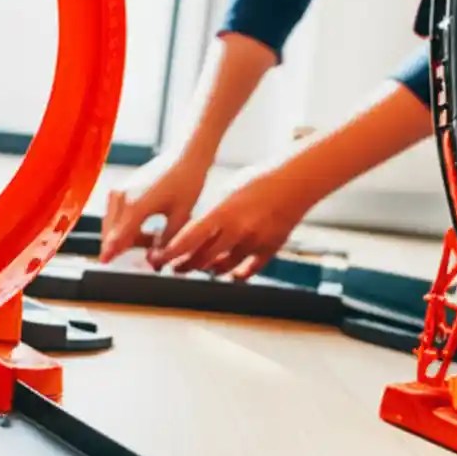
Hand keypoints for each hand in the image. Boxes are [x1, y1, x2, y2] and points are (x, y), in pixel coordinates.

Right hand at [100, 152, 209, 262]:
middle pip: (111, 232)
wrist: (186, 157)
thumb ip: (165, 242)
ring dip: (126, 237)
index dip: (110, 251)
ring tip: (152, 241)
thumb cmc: (187, 183)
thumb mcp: (181, 217)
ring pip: (112, 224)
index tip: (103, 263)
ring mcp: (119, 191)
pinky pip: (116, 214)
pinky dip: (125, 226)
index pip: (117, 236)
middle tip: (146, 256)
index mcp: (135, 206)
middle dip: (124, 247)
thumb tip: (154, 261)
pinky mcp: (121, 189)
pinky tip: (145, 230)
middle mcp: (122, 197)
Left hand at [152, 170, 316, 279]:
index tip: (160, 259)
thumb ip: (212, 218)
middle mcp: (238, 230)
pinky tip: (230, 273)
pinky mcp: (271, 249)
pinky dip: (237, 274)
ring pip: (224, 268)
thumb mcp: (228, 194)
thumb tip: (192, 236)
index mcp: (224, 212)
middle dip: (186, 265)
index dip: (172, 253)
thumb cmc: (258, 182)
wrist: (296, 181)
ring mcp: (255, 242)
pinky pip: (249, 270)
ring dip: (209, 270)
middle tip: (176, 267)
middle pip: (203, 258)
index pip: (190, 239)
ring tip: (201, 267)